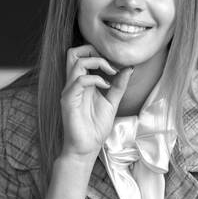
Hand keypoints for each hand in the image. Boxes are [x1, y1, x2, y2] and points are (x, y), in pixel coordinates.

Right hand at [58, 44, 132, 162]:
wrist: (86, 148)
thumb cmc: (95, 127)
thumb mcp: (112, 102)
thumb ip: (119, 85)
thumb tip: (129, 68)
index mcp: (82, 82)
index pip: (82, 55)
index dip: (99, 53)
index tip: (117, 64)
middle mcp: (73, 83)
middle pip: (73, 52)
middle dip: (92, 50)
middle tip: (109, 63)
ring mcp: (69, 90)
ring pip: (75, 61)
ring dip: (97, 62)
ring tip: (111, 72)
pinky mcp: (68, 100)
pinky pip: (79, 80)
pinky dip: (95, 78)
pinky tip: (106, 86)